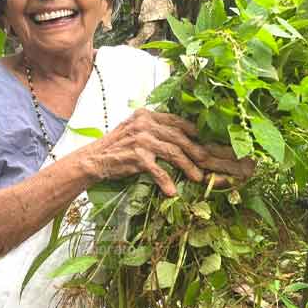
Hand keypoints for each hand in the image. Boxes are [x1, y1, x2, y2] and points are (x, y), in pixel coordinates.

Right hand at [83, 109, 254, 195]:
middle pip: (181, 137)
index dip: (199, 134)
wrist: (93, 160)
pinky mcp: (136, 155)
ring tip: (198, 178)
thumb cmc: (119, 149)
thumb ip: (159, 131)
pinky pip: (158, 169)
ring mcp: (141, 138)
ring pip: (174, 152)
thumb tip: (189, 139)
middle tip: (215, 163)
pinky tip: (172, 192)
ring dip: (189, 167)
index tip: (214, 143)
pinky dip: (166, 182)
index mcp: (148, 115)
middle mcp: (145, 123)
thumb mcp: (138, 132)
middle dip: (200, 152)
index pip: (180, 122)